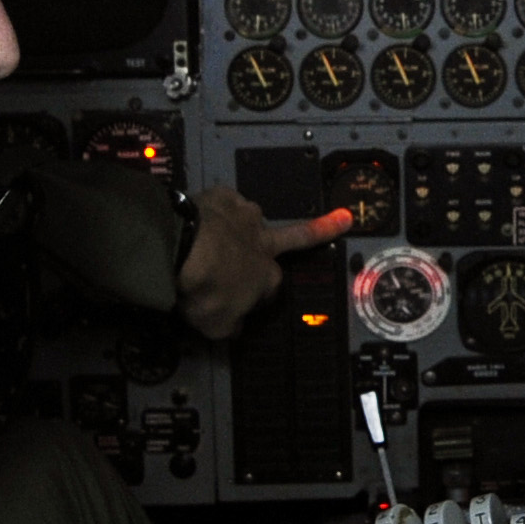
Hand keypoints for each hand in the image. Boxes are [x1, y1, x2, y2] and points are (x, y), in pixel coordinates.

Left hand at [176, 190, 350, 339]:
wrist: (182, 249)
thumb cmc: (205, 290)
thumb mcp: (218, 325)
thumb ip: (230, 325)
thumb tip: (233, 326)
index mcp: (268, 276)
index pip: (271, 287)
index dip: (256, 295)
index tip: (240, 303)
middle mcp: (263, 242)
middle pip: (296, 237)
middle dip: (324, 228)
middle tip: (343, 219)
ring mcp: (244, 217)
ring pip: (251, 219)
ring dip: (242, 225)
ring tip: (218, 233)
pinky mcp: (222, 197)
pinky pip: (224, 201)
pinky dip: (217, 207)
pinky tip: (203, 214)